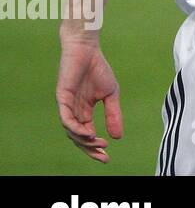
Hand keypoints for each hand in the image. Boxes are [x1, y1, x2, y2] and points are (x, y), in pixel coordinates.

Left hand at [56, 31, 122, 163]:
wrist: (87, 49)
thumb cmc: (98, 69)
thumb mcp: (111, 95)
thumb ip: (113, 115)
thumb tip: (118, 137)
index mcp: (84, 111)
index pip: (87, 134)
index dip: (96, 146)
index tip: (107, 155)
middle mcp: (73, 111)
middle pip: (78, 137)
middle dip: (89, 149)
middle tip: (102, 157)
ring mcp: (66, 106)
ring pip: (71, 131)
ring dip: (84, 140)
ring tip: (98, 143)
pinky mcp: (62, 98)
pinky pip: (66, 119)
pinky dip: (75, 128)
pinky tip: (87, 133)